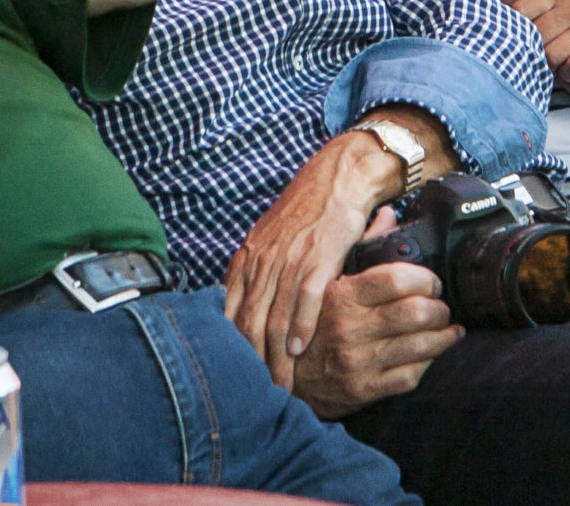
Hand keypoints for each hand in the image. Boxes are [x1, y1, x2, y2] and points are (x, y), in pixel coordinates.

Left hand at [224, 132, 405, 387]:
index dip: (232, 349)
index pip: (230, 312)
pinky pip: (306, 297)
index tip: (237, 378)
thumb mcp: (270, 238)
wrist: (339, 176)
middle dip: (253, 364)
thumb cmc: (307, 209)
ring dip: (277, 356)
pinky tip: (302, 349)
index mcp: (248, 257)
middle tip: (258, 394)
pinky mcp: (319, 255)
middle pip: (250, 323)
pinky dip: (302, 326)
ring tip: (282, 384)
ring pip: (275, 317)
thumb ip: (256, 270)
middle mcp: (263, 260)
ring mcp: (290, 258)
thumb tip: (242, 305)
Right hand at [288, 210, 462, 420]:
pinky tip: (432, 354)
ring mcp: (357, 361)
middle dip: (439, 308)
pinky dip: (428, 363)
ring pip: (420, 346)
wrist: (277, 373)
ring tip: (451, 330)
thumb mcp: (324, 278)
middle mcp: (349, 328)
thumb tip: (389, 214)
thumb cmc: (307, 320)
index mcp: (340, 295)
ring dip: (443, 336)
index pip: (396, 279)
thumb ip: (361, 247)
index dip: (424, 279)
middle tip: (443, 306)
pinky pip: (410, 376)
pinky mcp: (362, 390)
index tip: (432, 282)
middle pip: (415, 312)